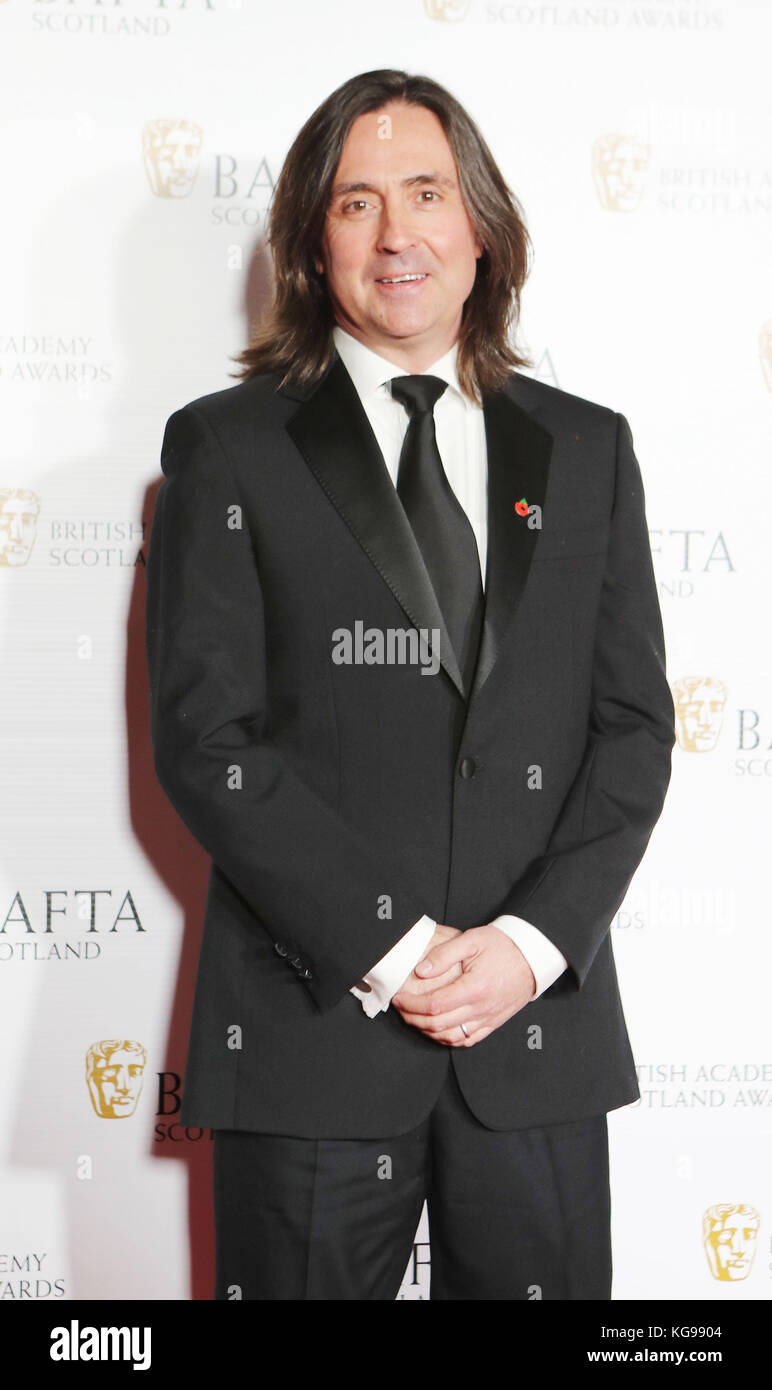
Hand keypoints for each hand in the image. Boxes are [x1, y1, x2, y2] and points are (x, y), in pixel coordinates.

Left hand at [391, 925, 535, 1046]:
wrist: (532, 956)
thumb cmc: (503, 945)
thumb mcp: (472, 939)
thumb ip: (444, 954)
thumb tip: (421, 971)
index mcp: (476, 987)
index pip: (434, 1004)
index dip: (411, 1004)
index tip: (399, 997)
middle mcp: (482, 1008)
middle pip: (438, 1024)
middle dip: (413, 1017)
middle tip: (401, 1007)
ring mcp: (489, 1018)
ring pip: (450, 1036)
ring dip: (426, 1030)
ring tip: (413, 1017)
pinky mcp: (494, 1023)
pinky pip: (467, 1040)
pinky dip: (447, 1039)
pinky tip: (436, 1029)